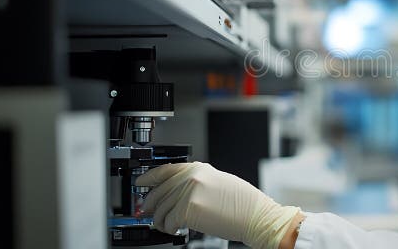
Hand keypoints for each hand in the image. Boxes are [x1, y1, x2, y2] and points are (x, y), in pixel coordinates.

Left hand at [135, 162, 300, 248]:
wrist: (256, 216)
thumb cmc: (243, 203)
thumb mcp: (218, 182)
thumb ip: (196, 182)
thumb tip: (175, 192)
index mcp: (199, 168)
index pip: (165, 170)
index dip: (149, 178)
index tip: (140, 183)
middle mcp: (192, 177)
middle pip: (159, 191)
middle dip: (150, 204)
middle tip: (146, 212)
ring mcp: (189, 192)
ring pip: (161, 209)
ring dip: (160, 220)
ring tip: (164, 225)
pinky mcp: (189, 210)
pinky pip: (169, 221)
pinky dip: (169, 228)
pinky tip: (175, 229)